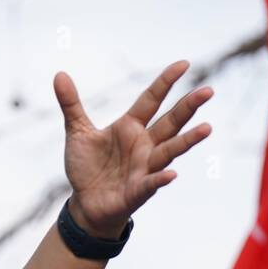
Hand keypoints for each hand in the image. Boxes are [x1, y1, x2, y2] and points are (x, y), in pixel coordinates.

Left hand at [54, 60, 212, 237]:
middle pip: (170, 122)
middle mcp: (144, 144)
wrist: (85, 204)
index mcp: (130, 126)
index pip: (151, 99)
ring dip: (187, 140)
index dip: (166, 82)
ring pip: (170, 150)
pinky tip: (171, 174)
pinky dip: (161, 178)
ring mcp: (145, 167)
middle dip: (188, 107)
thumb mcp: (77, 132)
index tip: (184, 64)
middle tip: (208, 91)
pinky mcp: (138, 190)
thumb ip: (71, 104)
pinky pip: (152, 183)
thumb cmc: (87, 168)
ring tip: (207, 128)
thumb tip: (59, 75)